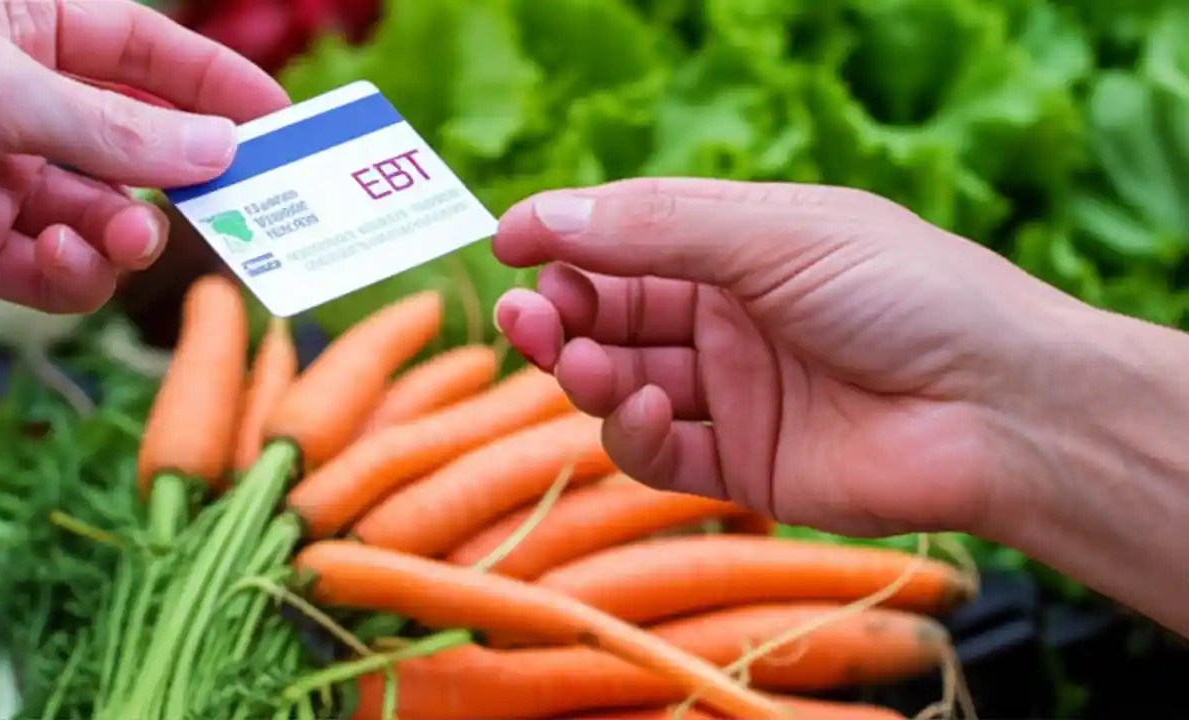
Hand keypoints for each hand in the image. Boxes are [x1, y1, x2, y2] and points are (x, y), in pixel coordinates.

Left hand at [0, 1, 289, 312]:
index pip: (135, 45)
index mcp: (12, 23)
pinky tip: (55, 255)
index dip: (208, 78)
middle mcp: (11, 99)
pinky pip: (52, 269)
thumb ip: (116, 127)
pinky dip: (69, 272)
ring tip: (129, 243)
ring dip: (126, 236)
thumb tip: (220, 147)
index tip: (275, 117)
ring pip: (101, 215)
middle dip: (179, 176)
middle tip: (237, 202)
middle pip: (133, 141)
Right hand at [492, 178, 1091, 537]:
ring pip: (624, 381)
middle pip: (614, 312)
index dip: (565, 239)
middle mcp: (730, 317)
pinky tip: (642, 410)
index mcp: (741, 246)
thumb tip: (541, 216)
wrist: (1000, 408)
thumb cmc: (907, 293)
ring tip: (583, 363)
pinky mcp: (742, 463)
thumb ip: (654, 228)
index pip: (628, 237)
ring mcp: (734, 392)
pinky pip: (658, 451)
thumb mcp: (774, 235)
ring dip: (588, 371)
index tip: (507, 244)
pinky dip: (632, 433)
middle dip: (561, 313)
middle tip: (527, 318)